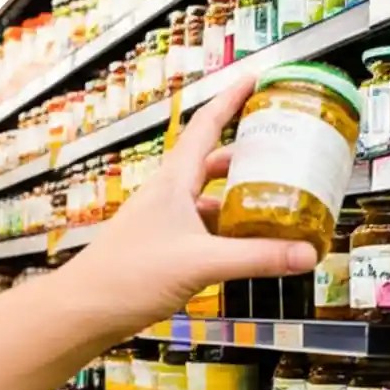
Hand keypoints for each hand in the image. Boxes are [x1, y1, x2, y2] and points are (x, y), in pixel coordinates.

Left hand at [66, 74, 319, 338]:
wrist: (85, 310)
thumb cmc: (126, 276)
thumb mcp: (201, 262)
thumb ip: (256, 258)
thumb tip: (305, 253)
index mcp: (174, 182)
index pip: (207, 126)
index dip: (231, 100)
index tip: (254, 80)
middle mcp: (169, 196)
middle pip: (213, 161)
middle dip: (246, 154)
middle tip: (279, 151)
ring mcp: (165, 222)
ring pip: (209, 198)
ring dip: (238, 197)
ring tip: (273, 200)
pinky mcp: (164, 248)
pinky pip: (204, 229)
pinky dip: (228, 231)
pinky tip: (245, 244)